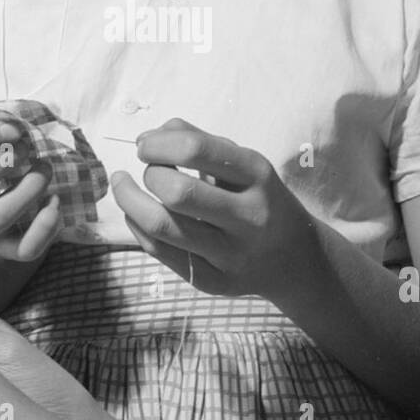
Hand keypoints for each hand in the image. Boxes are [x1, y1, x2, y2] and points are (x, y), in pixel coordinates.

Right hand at [0, 122, 63, 262]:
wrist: (26, 208)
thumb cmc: (13, 163)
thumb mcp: (5, 142)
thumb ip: (8, 131)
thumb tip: (21, 126)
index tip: (12, 130)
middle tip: (25, 151)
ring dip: (27, 190)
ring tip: (45, 170)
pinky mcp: (8, 248)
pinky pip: (23, 249)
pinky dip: (45, 226)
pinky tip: (54, 202)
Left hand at [110, 119, 320, 297]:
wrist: (296, 258)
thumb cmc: (259, 199)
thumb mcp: (244, 164)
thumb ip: (199, 141)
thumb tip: (147, 137)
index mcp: (257, 176)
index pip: (197, 151)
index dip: (159, 144)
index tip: (145, 145)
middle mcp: (249, 216)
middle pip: (178, 193)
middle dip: (150, 174)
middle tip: (148, 169)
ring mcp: (233, 254)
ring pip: (163, 228)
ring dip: (130, 201)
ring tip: (123, 185)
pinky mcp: (216, 282)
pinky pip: (162, 253)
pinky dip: (138, 227)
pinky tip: (136, 214)